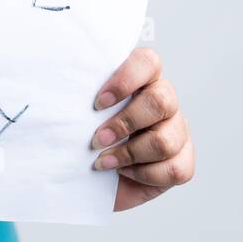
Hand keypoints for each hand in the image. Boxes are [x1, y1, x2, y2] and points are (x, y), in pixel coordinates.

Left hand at [90, 47, 193, 211]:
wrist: (87, 180)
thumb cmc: (82, 140)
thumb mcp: (76, 114)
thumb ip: (77, 97)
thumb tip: (60, 91)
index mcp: (141, 79)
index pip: (148, 62)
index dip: (125, 80)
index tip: (97, 103)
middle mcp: (163, 101)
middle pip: (160, 101)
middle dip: (124, 124)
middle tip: (97, 139)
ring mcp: (177, 130)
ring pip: (165, 140)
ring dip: (129, 154)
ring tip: (103, 161)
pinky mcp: (182, 160)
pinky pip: (174, 169)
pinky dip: (144, 174)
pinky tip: (125, 172)